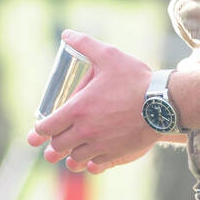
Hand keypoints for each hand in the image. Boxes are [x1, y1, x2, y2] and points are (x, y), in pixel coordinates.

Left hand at [27, 30, 158, 173]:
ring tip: (68, 156)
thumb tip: (66, 34)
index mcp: (78, 109)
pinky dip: (89, 164)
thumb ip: (85, 44)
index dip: (38, 131)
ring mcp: (101, 145)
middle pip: (58, 146)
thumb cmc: (135, 80)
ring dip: (69, 157)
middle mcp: (86, 131)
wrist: (163, 104)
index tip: (36, 132)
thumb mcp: (109, 56)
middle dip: (52, 146)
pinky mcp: (116, 154)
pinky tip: (89, 160)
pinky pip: (96, 165)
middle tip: (49, 147)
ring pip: (75, 159)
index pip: (48, 127)